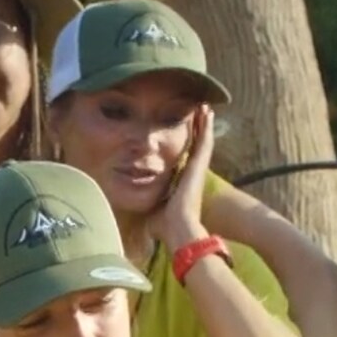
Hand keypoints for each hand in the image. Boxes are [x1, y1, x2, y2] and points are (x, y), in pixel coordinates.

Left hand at [148, 106, 218, 250]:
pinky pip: (205, 140)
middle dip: (197, 130)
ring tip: (204, 108)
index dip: (185, 146)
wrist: (178, 228)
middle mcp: (193, 173)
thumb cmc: (165, 226)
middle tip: (199, 114)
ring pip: (203, 140)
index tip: (184, 135)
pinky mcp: (200, 164)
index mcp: (182, 183)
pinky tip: (206, 112)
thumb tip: (130, 218)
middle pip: (196, 146)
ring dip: (203, 124)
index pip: (184, 159)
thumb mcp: (152, 212)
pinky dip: (206, 126)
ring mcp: (198, 168)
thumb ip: (145, 209)